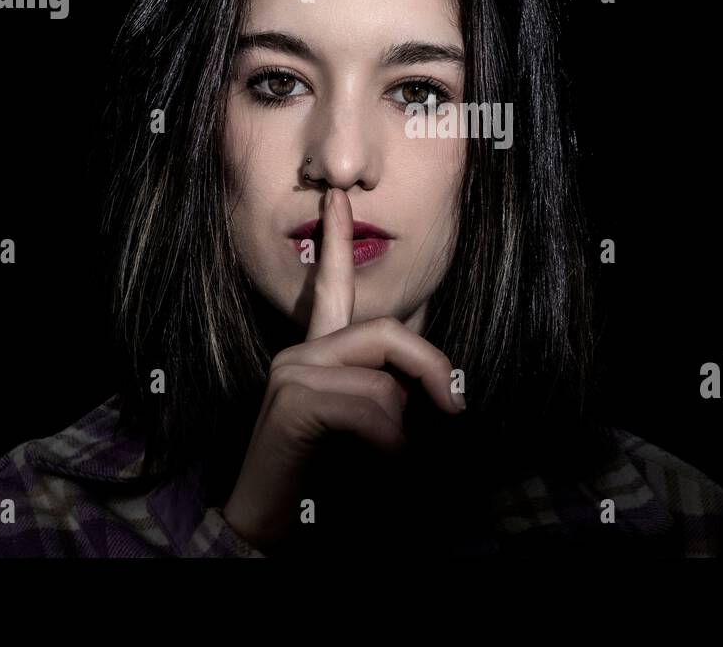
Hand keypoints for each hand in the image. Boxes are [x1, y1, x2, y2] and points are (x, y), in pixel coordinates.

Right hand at [221, 187, 465, 552]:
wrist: (266, 524)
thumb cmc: (320, 475)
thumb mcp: (368, 426)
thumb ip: (390, 390)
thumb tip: (438, 379)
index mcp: (317, 353)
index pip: (331, 287)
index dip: (337, 241)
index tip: (339, 198)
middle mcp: (301, 354)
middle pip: (385, 331)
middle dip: (431, 368)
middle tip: (455, 409)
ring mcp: (293, 375)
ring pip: (383, 382)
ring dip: (400, 432)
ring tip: (383, 463)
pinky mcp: (293, 403)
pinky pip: (369, 409)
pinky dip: (388, 445)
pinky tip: (372, 465)